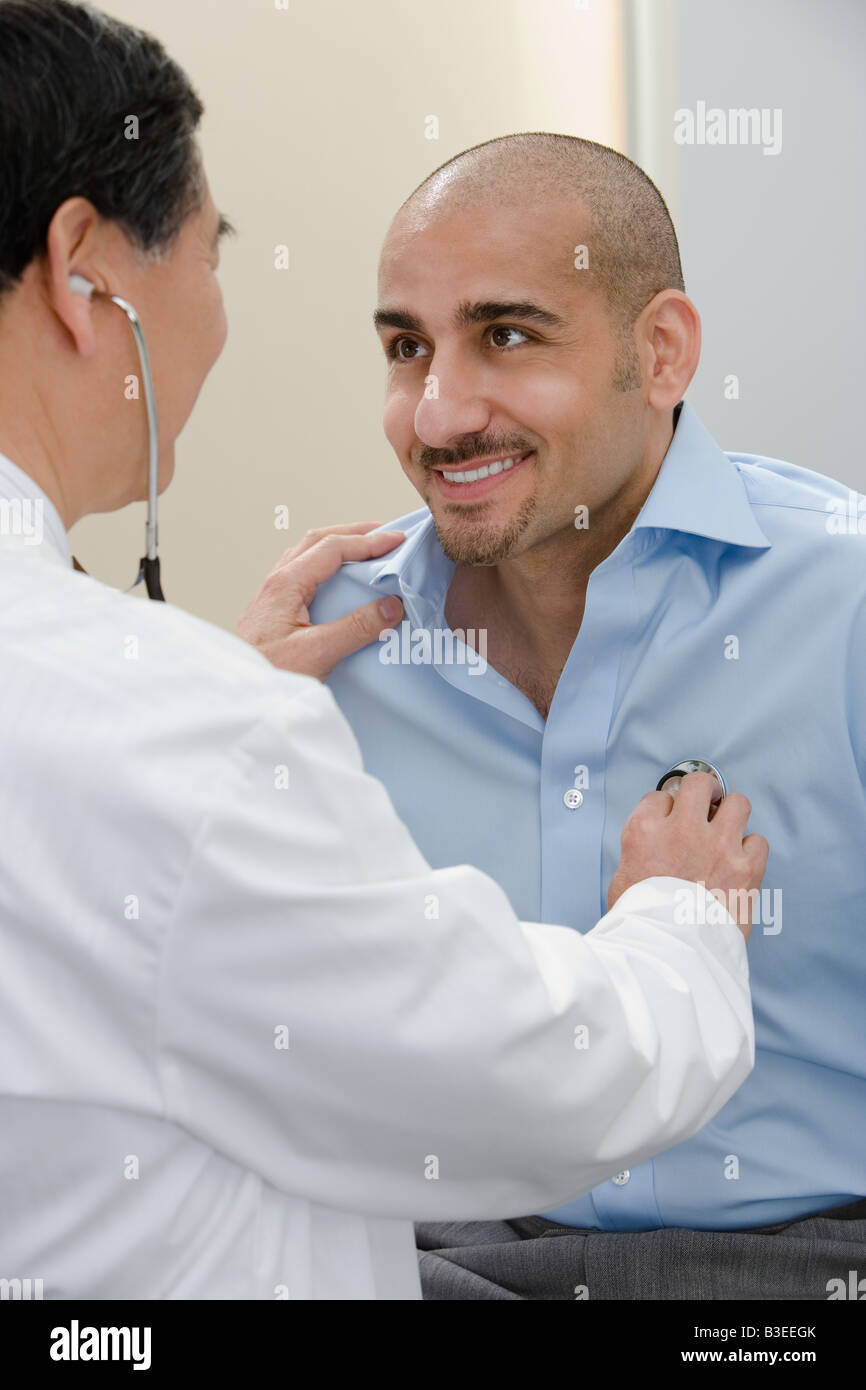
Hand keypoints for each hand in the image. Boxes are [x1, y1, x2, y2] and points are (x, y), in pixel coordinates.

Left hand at [237, 523, 404, 680]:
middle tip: (385, 535)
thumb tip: (391, 606)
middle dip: (354, 533)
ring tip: (366, 550)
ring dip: (339, 546)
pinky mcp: (275, 610)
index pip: (332, 548)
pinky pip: (304, 573)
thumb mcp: (317, 652)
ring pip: (308, 554)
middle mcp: (277, 582)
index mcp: (286, 584)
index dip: (368, 541)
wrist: (239, 694)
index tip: (397, 541)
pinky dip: (327, 565)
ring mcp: (274, 595)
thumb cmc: (268, 674)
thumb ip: (356, 627)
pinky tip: (338, 579)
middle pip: (318, 541)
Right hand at [607, 773, 768, 940]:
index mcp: (644, 832)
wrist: (671, 955)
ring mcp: (717, 845)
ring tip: (727, 832)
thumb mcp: (621, 881)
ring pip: (738, 803)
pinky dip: (751, 850)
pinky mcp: (746, 867)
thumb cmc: (642, 924)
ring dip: (732, 815)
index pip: (660, 796)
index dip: (668, 807)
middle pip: (699, 783)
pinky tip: (740, 863)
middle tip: (706, 805)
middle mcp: (681, 830)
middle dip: (703, 792)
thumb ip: (638, 853)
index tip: (672, 817)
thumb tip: (653, 845)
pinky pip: (758, 841)